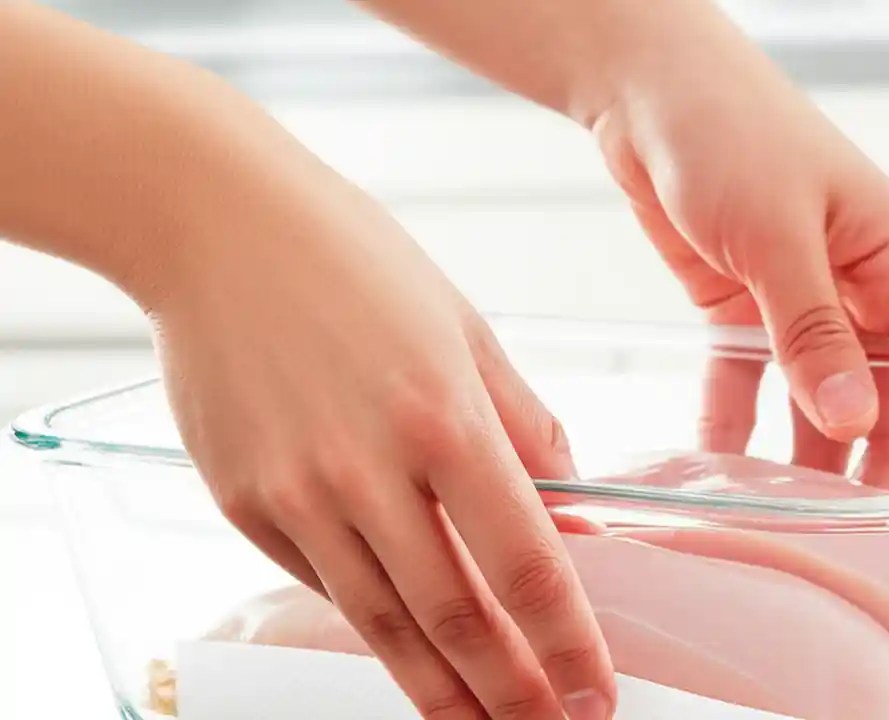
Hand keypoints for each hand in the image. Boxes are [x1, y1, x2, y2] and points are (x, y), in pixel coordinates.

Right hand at [147, 170, 614, 718]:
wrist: (217, 227)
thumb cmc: (355, 262)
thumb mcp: (466, 329)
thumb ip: (524, 425)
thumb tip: (566, 504)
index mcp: (444, 420)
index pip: (524, 563)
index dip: (566, 641)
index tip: (595, 690)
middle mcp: (369, 471)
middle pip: (454, 616)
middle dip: (509, 691)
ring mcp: (297, 496)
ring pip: (383, 623)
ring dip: (439, 689)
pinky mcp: (244, 505)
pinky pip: (323, 584)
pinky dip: (373, 625)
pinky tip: (407, 652)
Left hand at [591, 28, 888, 489]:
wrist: (648, 87)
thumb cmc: (729, 127)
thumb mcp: (775, 231)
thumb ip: (812, 328)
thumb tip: (853, 419)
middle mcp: (861, 289)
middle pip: (883, 398)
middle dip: (873, 467)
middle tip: (854, 540)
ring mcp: (803, 303)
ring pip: (816, 400)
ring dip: (802, 458)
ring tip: (788, 525)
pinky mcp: (745, 309)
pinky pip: (748, 382)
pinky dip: (735, 425)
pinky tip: (722, 475)